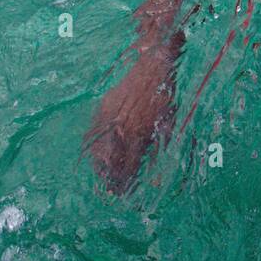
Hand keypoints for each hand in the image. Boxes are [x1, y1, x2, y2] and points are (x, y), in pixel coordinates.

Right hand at [85, 38, 178, 193]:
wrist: (151, 67)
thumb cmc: (164, 98)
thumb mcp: (167, 126)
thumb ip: (158, 152)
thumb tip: (156, 179)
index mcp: (138, 134)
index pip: (127, 167)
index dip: (125, 182)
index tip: (123, 192)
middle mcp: (120, 128)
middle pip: (109, 163)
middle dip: (109, 179)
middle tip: (112, 188)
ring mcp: (107, 118)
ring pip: (97, 150)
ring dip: (100, 166)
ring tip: (104, 175)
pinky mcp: (101, 109)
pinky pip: (93, 134)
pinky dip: (94, 148)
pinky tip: (98, 155)